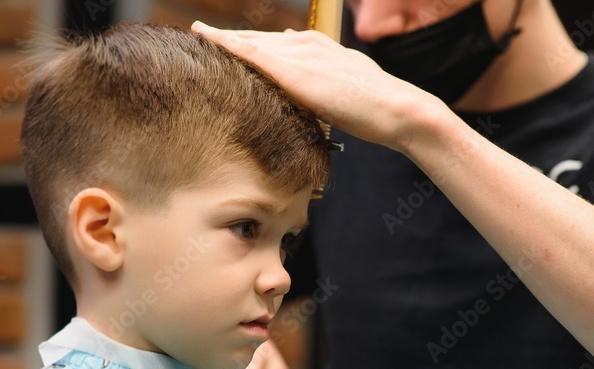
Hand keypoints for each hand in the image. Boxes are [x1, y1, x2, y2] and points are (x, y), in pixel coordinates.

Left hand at [190, 21, 438, 152]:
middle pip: (260, 38)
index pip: (277, 43)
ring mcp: (301, 54)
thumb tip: (308, 89)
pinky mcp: (295, 70)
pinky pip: (254, 53)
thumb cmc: (377, 110)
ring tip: (197, 35)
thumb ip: (324, 86)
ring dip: (224, 39)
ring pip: (253, 42)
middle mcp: (307, 44)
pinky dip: (230, 45)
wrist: (396, 109)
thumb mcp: (346, 91)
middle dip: (231, 38)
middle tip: (200, 33)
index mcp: (320, 48)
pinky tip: (208, 41)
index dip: (251, 43)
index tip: (229, 42)